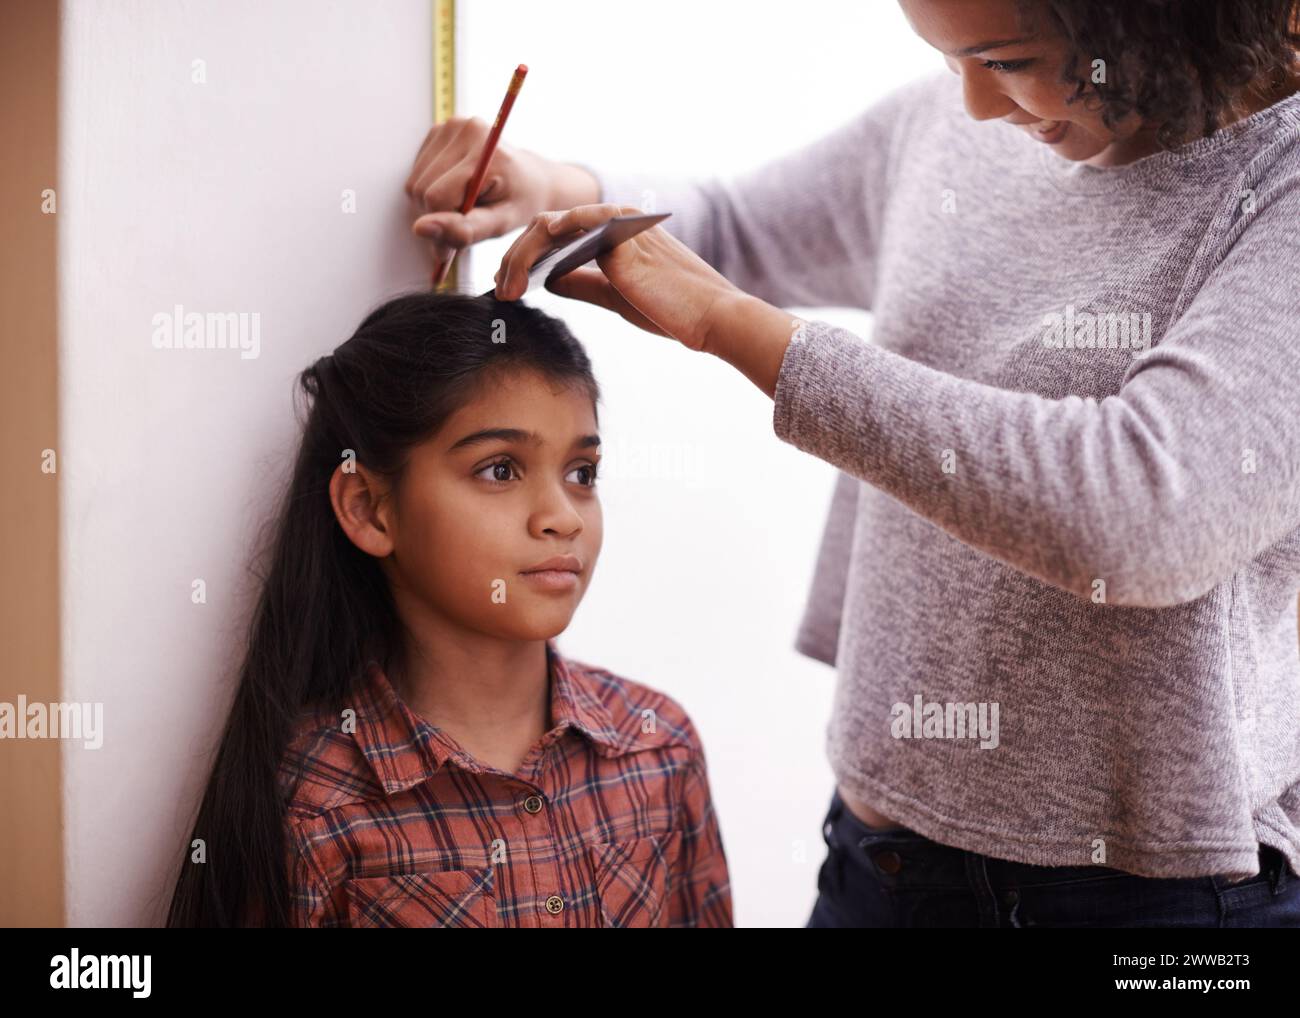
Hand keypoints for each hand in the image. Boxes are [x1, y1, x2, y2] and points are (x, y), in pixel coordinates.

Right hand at [404, 117, 597, 265]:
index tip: (451, 248)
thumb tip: (419, 229)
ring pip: (414, 183)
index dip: (440, 228)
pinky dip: (430, 189)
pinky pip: (416, 173)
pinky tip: (456, 191)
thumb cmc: (520, 203)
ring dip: (433, 205)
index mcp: (484, 151)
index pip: (437, 198)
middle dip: (437, 216)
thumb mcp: (500, 224)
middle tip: (463, 223)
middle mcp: (464, 129)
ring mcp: (450, 126)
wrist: (533, 179)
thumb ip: (463, 230)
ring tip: (463, 206)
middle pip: (422, 190)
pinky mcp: (440, 130)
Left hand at [493, 203, 744, 352]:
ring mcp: (615, 222)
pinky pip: (566, 231)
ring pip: (548, 226)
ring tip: (505, 288)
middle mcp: (614, 218)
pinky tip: (523, 271)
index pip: (558, 234)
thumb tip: (546, 281)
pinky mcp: (616, 235)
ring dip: (518, 256)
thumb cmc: (672, 309)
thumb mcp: (615, 296)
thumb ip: (582, 284)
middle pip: (547, 227)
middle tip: (499, 289)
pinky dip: (538, 247)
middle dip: (515, 257)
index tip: (508, 285)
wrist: (710, 317)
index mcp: (616, 230)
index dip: (526, 257)